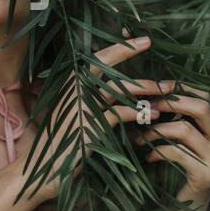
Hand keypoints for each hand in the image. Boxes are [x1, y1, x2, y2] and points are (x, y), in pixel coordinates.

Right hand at [16, 34, 155, 202]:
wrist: (42, 171)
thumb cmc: (62, 143)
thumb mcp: (76, 115)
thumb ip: (93, 98)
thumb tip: (122, 86)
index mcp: (70, 84)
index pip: (98, 58)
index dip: (121, 46)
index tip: (144, 39)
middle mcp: (73, 90)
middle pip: (106, 66)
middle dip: (134, 59)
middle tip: (159, 59)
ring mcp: (79, 107)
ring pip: (118, 89)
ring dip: (146, 89)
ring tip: (167, 92)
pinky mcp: (87, 127)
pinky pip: (119, 114)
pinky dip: (139, 113)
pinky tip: (155, 117)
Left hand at [134, 82, 209, 202]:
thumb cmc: (177, 177)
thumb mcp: (180, 146)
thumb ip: (175, 124)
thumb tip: (150, 97)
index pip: (205, 97)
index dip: (181, 89)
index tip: (156, 87)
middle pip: (202, 107)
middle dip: (170, 102)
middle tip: (145, 106)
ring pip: (186, 129)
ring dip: (157, 129)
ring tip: (140, 137)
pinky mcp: (205, 175)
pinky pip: (178, 153)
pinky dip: (158, 150)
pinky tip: (148, 156)